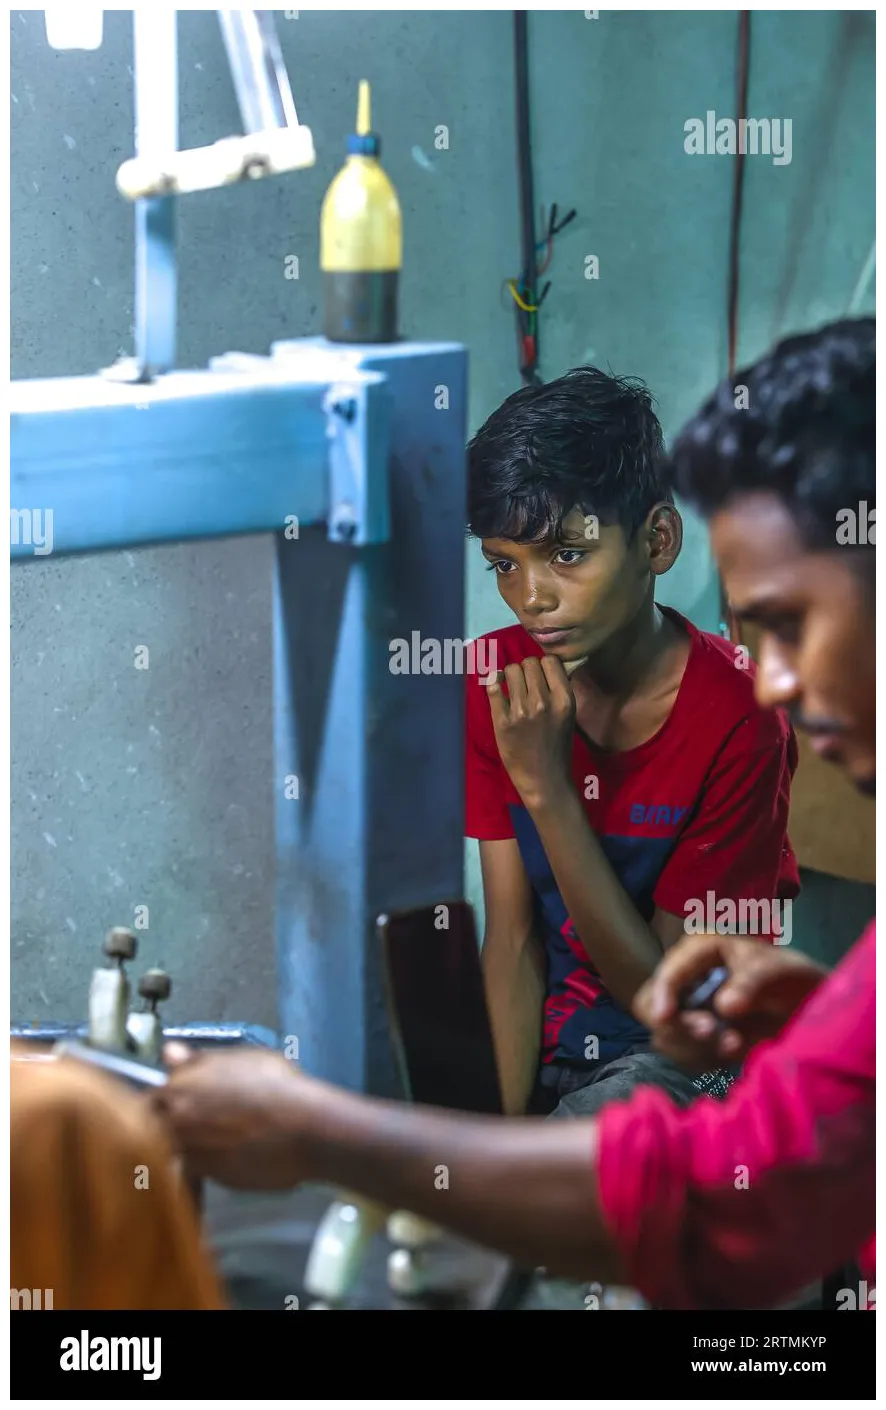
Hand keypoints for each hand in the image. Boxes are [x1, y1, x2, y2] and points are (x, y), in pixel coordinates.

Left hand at [153, 1043, 321, 1190]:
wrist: (303, 1128)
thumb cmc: (275, 1084)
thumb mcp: (240, 1058)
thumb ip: (198, 1060)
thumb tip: (169, 1054)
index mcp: (179, 1089)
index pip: (146, 1099)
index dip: (158, 1100)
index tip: (169, 1100)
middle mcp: (176, 1124)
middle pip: (153, 1129)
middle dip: (163, 1125)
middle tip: (188, 1120)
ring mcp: (192, 1155)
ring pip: (173, 1152)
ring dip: (184, 1146)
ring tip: (214, 1138)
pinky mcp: (211, 1180)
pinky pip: (198, 1171)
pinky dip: (207, 1165)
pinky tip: (230, 1154)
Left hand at [485, 656, 575, 805]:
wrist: (544, 779)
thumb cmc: (558, 746)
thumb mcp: (568, 715)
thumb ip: (559, 691)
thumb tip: (546, 665)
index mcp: (564, 699)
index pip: (550, 660)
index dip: (543, 665)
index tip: (539, 675)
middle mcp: (543, 701)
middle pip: (529, 662)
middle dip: (525, 669)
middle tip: (524, 683)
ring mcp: (521, 711)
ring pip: (511, 670)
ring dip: (510, 676)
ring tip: (512, 687)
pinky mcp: (502, 721)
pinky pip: (493, 688)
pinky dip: (494, 683)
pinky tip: (497, 687)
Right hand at [632, 933, 827, 1069]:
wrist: (807, 1009)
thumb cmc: (790, 978)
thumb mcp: (776, 973)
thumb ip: (751, 985)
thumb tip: (725, 1007)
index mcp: (699, 950)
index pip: (668, 972)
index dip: (663, 994)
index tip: (665, 1018)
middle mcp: (685, 977)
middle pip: (650, 1005)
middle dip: (677, 1025)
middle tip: (712, 1034)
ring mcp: (687, 1008)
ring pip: (665, 1035)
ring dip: (695, 1046)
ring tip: (736, 1043)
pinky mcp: (694, 1036)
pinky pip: (683, 1055)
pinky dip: (704, 1058)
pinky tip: (733, 1048)